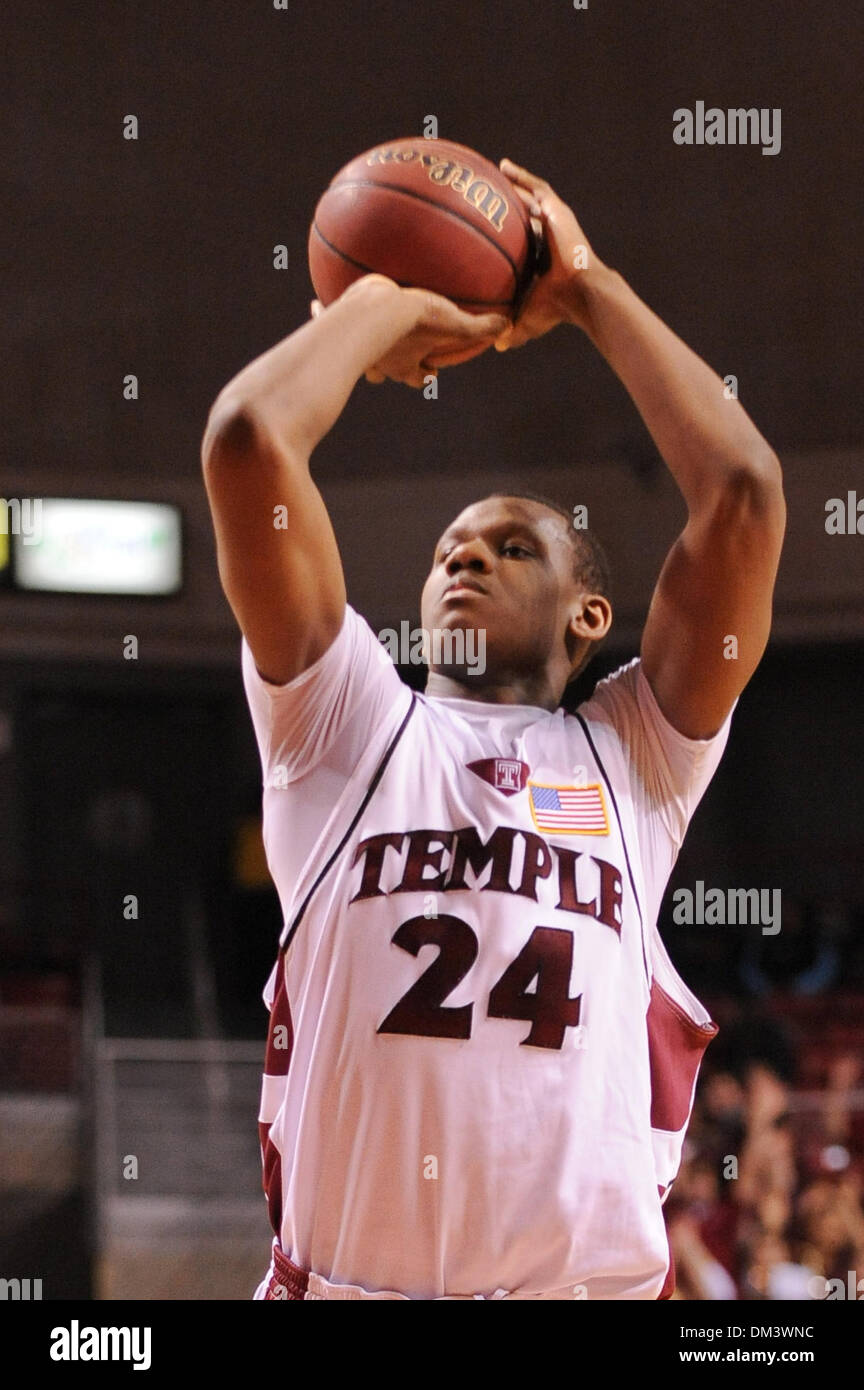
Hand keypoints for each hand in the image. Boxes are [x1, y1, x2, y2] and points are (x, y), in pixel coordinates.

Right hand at [311, 275, 507, 387]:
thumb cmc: (412, 320)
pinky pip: (323, 320)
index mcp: (403, 362)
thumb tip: (508, 327)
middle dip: (386, 368)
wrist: (371, 312)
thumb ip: (478, 326)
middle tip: (391, 356)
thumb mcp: (451, 321)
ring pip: (351, 353)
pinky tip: (314, 304)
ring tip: (348, 330)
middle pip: (383, 373)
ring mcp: (354, 348)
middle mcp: (379, 360)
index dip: (424, 375)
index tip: (431, 370)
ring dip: (350, 344)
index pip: (417, 377)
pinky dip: (320, 314)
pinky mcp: (330, 328)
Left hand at [494, 158, 602, 348]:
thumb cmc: (555, 310)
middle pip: (528, 215)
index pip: (524, 242)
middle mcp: (549, 238)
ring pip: (532, 197)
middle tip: (490, 194)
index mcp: (543, 260)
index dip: (510, 234)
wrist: (579, 293)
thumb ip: (511, 330)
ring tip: (497, 171)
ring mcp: (555, 223)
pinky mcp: (558, 212)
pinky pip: (537, 189)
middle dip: (511, 203)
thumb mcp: (527, 320)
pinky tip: (504, 168)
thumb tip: (498, 345)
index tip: (493, 230)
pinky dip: (522, 178)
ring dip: (516, 184)